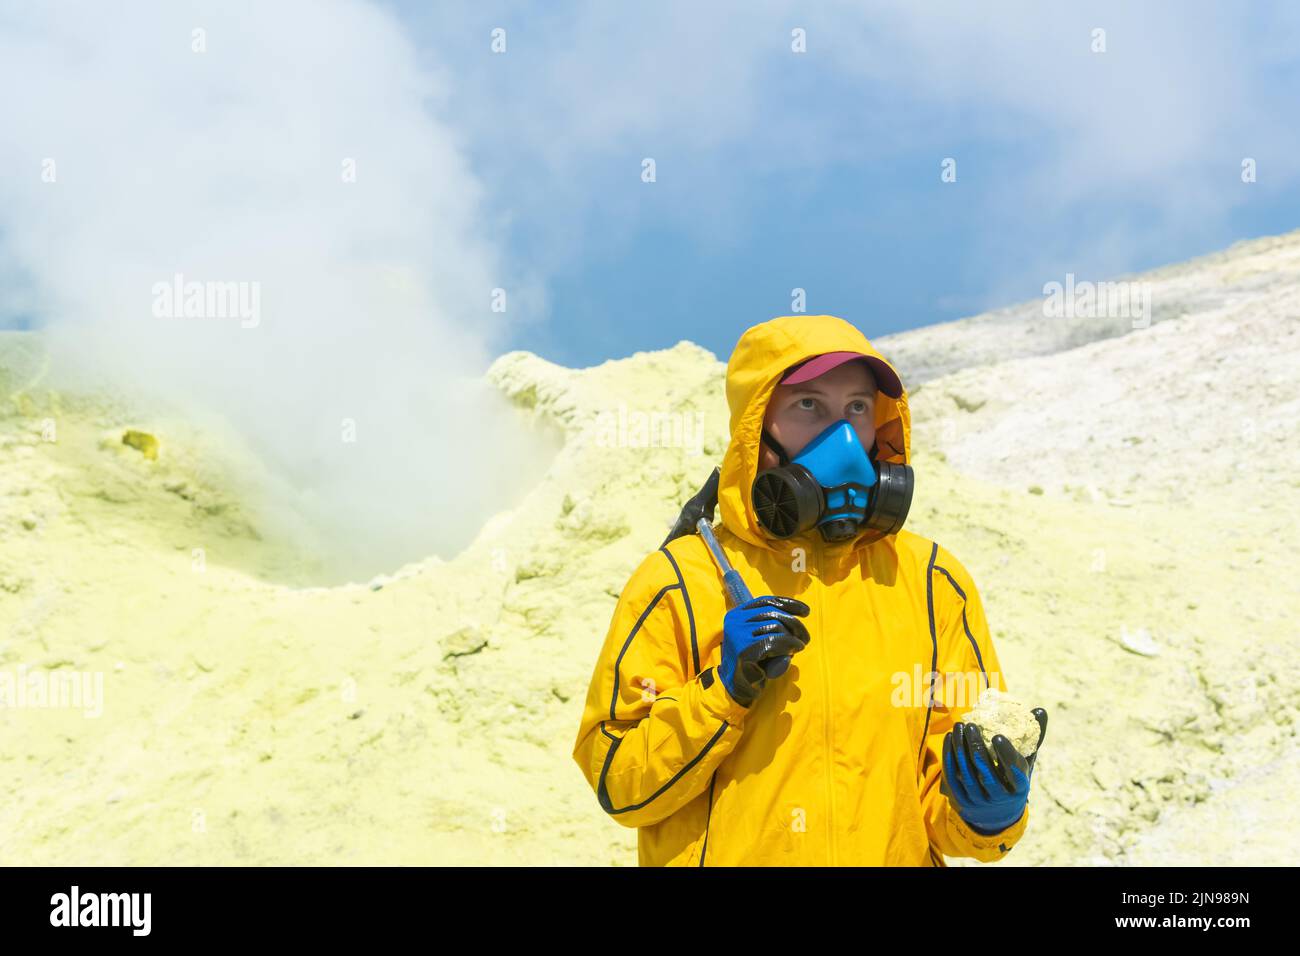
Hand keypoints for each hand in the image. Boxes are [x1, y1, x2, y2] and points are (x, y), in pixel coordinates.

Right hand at [718, 595, 811, 707]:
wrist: (736, 686)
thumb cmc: (753, 661)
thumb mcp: (760, 637)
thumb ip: (772, 623)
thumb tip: (800, 612)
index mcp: (737, 614)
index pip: (765, 601)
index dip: (788, 604)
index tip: (806, 611)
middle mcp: (735, 621)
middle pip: (772, 613)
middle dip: (794, 623)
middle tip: (805, 637)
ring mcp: (738, 635)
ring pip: (775, 626)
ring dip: (792, 636)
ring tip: (799, 646)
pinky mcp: (744, 651)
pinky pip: (773, 642)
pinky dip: (789, 644)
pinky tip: (796, 649)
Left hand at [940, 708, 1047, 834]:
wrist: (997, 813)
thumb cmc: (1014, 777)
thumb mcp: (1027, 761)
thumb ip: (1034, 738)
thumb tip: (1039, 710)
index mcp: (1020, 787)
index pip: (1014, 773)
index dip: (1006, 755)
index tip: (998, 736)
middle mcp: (1000, 797)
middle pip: (986, 773)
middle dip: (977, 748)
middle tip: (970, 725)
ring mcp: (980, 801)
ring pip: (967, 775)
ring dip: (960, 750)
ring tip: (958, 727)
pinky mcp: (962, 800)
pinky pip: (953, 778)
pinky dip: (950, 757)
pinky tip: (949, 738)